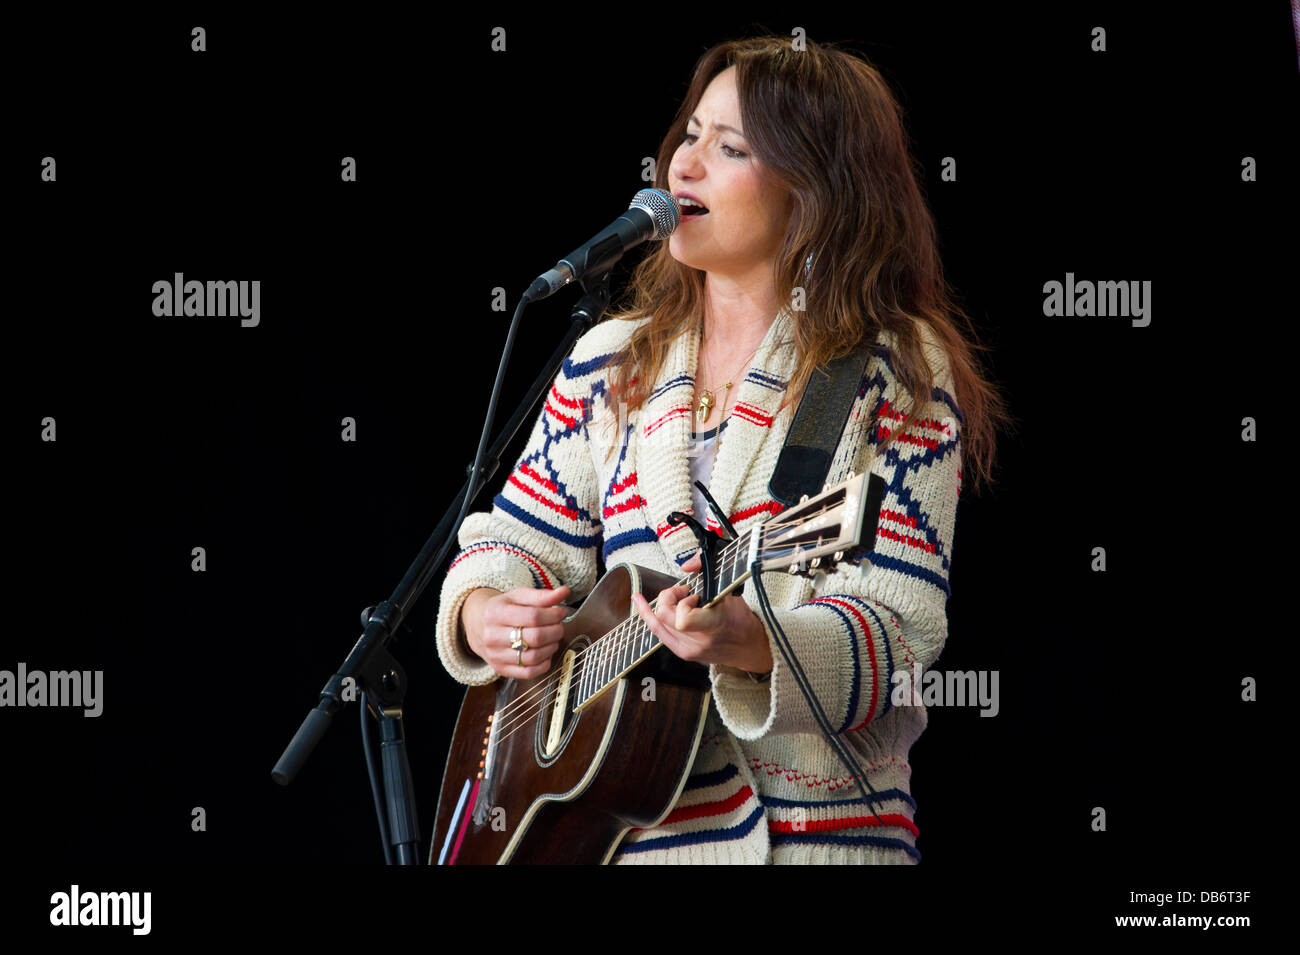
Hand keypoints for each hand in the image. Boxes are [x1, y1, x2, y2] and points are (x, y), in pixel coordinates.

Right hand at [463, 585, 570, 679]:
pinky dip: (544, 664)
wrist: (478, 626)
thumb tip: (564, 592)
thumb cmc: (502, 609)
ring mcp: (495, 655)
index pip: (533, 616)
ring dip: (552, 647)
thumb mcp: (518, 596)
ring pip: (533, 657)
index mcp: (495, 613)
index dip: (553, 614)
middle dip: (555, 631)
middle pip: (535, 637)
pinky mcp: (501, 669)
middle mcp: (492, 636)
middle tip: (559, 626)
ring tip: (553, 638)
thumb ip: (541, 595)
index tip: (561, 612)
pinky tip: (546, 653)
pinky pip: (529, 672)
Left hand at [631, 553, 772, 673]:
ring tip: (679, 598)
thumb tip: (687, 565)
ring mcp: (688, 650)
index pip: (683, 620)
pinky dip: (651, 615)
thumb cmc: (740, 618)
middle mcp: (698, 641)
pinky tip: (642, 604)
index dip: (682, 602)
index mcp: (713, 626)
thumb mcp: (730, 590)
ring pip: (655, 623)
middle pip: (662, 616)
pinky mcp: (682, 653)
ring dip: (663, 605)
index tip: (693, 595)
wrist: (747, 646)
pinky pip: (657, 632)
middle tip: (683, 592)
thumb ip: (707, 570)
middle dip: (669, 596)